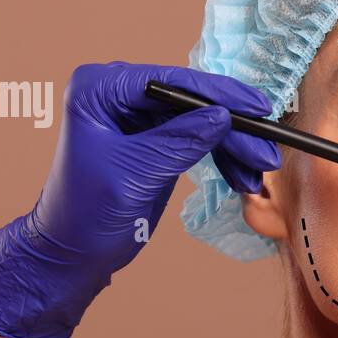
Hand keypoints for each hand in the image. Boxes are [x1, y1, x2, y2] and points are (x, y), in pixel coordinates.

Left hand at [0, 62, 279, 337]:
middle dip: (232, 127)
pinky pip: (197, 139)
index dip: (218, 95)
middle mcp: (118, 95)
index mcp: (100, 89)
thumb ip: (179, 141)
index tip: (256, 108)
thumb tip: (222, 116)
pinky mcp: (154, 140)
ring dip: (232, 145)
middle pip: (190, 101)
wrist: (73, 254)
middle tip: (265, 150)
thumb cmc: (86, 214)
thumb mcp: (136, 174)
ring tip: (258, 171)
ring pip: (200, 120)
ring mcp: (138, 117)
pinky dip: (221, 156)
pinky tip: (241, 175)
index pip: (170, 83)